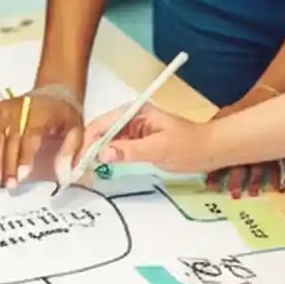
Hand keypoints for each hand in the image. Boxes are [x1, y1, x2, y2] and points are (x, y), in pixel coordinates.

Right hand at [0, 91, 83, 187]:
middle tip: (6, 185)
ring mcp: (5, 112)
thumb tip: (63, 176)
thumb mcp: (77, 130)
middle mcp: (20, 112)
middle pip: (11, 141)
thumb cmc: (65, 114)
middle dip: (8, 164)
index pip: (30, 138)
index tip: (20, 176)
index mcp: (40, 115)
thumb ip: (69, 152)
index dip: (24, 157)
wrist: (54, 91)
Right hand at [83, 102, 206, 172]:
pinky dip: (105, 158)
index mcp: (135, 112)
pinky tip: (97, 169)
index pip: (103, 124)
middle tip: (75, 169)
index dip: (88, 141)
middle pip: (100, 132)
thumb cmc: (188, 146)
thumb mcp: (159, 149)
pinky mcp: (135, 142)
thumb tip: (103, 154)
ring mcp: (132, 130)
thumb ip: (130, 151)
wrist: (209, 151)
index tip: (78, 159)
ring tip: (82, 171)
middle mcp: (130, 118)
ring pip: (105, 141)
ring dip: (94, 155)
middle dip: (87, 148)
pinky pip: (115, 148)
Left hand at [208, 85, 284, 196]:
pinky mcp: (276, 151)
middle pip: (241, 168)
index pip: (222, 160)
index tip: (210, 185)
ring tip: (254, 193)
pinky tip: (279, 188)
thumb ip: (213, 131)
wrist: (263, 100)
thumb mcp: (223, 117)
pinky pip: (279, 166)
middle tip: (234, 194)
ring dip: (257, 182)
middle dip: (237, 181)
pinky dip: (280, 178)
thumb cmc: (240, 111)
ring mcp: (263, 150)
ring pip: (260, 169)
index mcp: (232, 140)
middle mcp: (247, 147)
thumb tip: (195, 141)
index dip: (216, 174)